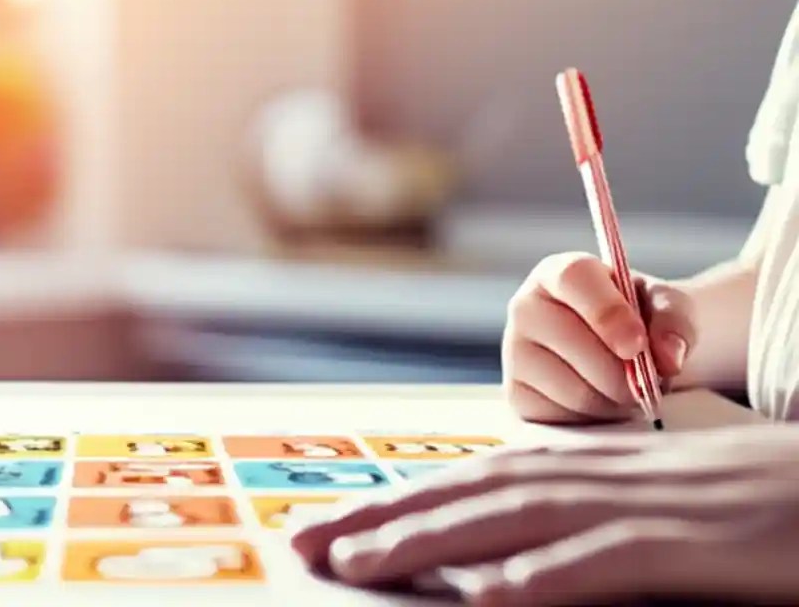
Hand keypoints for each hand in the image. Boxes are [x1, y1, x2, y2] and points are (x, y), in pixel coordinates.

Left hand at [292, 427, 798, 605]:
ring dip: (430, 541)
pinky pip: (606, 560)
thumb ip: (606, 518)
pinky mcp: (698, 543)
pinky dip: (541, 575)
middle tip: (306, 541)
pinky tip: (483, 598)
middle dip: (385, 515)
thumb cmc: (779, 503)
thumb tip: (524, 552)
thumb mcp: (679, 505)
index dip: (407, 498)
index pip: (484, 476)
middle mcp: (614, 472)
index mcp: (607, 464)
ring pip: (518, 516)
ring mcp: (654, 504)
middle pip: (477, 489)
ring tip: (357, 563)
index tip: (339, 523)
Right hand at [504, 252, 692, 423]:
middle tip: (647, 379)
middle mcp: (526, 306)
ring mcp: (514, 352)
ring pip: (574, 390)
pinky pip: (564, 418)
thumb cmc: (640, 319)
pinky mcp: (516, 393)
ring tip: (624, 388)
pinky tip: (602, 401)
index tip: (638, 346)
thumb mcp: (668, 307)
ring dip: (615, 400)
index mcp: (558, 273)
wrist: (623, 350)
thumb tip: (667, 359)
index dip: (608, 313)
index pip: (573, 279)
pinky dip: (596, 419)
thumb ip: (675, 322)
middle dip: (624, 373)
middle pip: (574, 343)